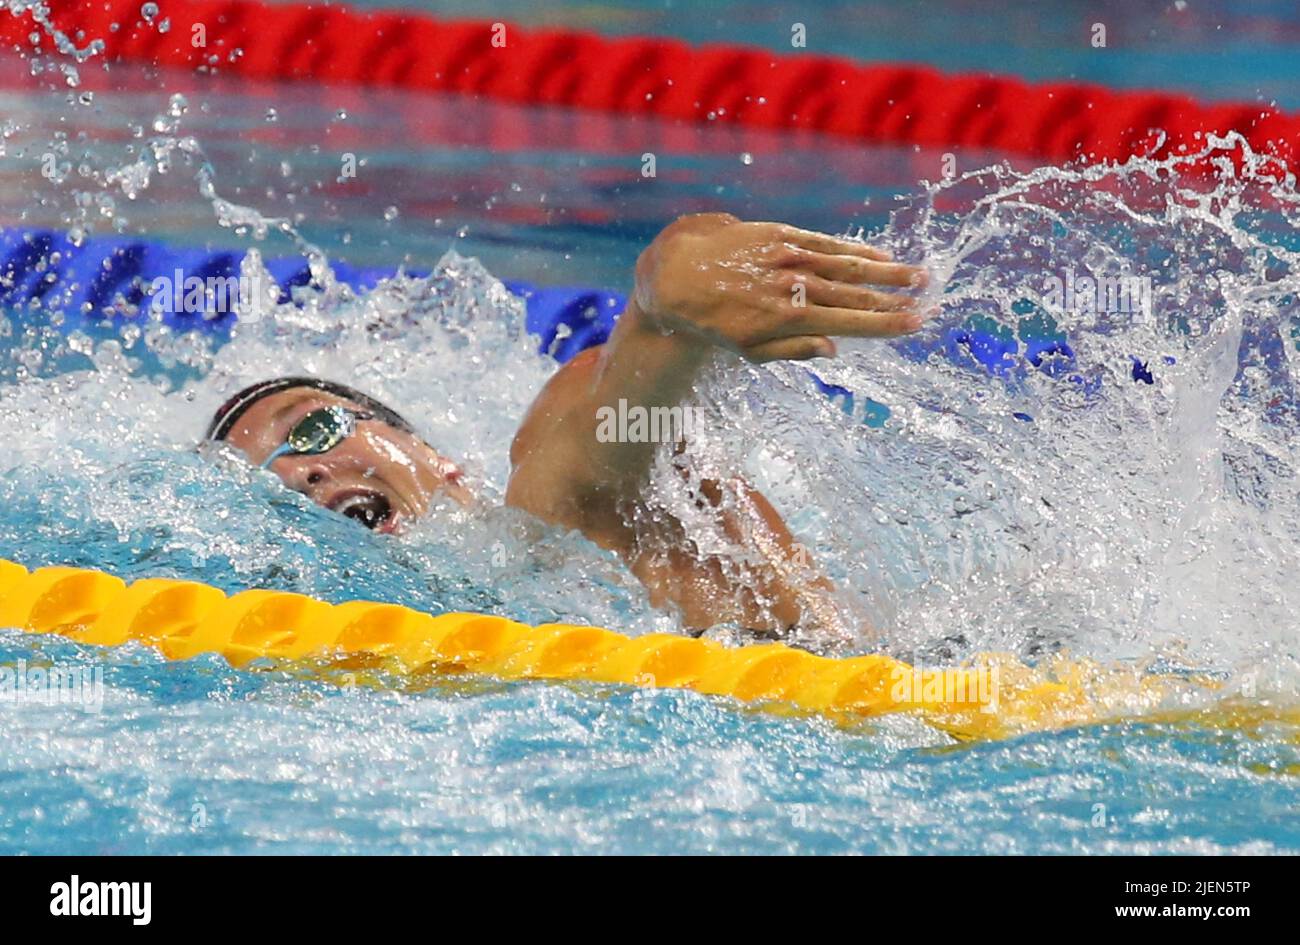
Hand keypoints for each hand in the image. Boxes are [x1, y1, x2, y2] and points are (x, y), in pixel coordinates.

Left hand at [631, 213, 927, 361]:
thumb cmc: (713, 321)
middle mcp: (794, 287)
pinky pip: (825, 243)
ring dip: (886, 272)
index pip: (849, 322)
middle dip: (896, 298)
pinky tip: (878, 256)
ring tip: (918, 275)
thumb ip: (792, 350)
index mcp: (789, 319)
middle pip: (856, 294)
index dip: (886, 323)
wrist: (677, 276)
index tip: (915, 323)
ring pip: (847, 266)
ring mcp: (789, 258)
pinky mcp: (781, 235)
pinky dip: (854, 250)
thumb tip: (834, 349)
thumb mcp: (748, 350)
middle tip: (931, 300)